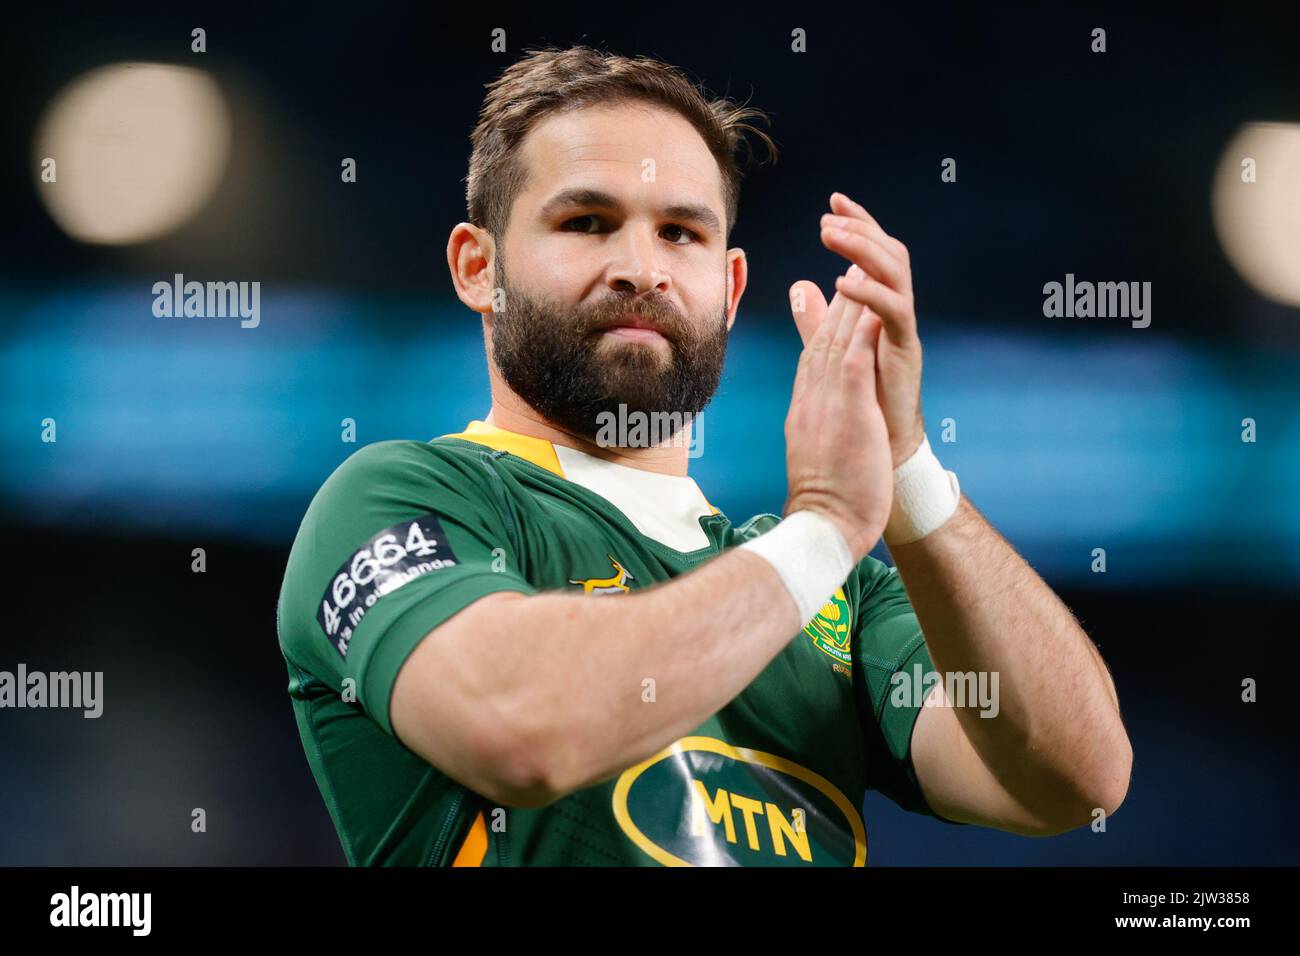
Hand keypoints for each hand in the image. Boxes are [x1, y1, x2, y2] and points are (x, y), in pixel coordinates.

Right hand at [783, 258, 893, 559]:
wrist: (822, 526)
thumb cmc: (826, 496)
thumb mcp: (818, 448)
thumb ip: (819, 415)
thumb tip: (820, 401)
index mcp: (806, 403)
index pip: (818, 351)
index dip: (830, 318)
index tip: (843, 291)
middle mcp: (811, 394)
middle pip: (825, 335)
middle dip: (839, 296)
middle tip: (850, 262)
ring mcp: (825, 399)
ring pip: (837, 338)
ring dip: (849, 299)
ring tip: (861, 263)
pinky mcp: (847, 408)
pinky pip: (855, 359)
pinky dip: (860, 328)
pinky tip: (870, 302)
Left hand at [791, 192, 924, 467]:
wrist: (879, 449)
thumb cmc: (861, 400)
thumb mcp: (833, 348)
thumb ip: (817, 320)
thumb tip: (801, 286)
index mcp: (879, 308)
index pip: (873, 254)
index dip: (859, 225)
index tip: (834, 200)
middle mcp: (896, 313)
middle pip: (889, 254)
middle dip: (861, 229)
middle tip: (830, 214)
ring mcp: (903, 331)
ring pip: (895, 274)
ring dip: (862, 249)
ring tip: (830, 235)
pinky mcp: (906, 352)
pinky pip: (894, 312)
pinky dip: (868, 293)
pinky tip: (843, 281)